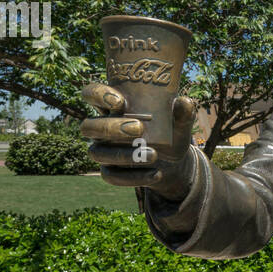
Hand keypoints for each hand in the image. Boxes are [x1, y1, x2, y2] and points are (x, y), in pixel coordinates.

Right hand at [79, 83, 196, 198]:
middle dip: (110, 128)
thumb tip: (184, 102)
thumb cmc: (170, 133)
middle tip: (139, 129)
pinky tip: (156, 174)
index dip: (97, 94)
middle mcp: (102, 129)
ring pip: (97, 153)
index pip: (91, 93)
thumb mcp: (179, 123)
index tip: (119, 101)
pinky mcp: (110, 171)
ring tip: (154, 154)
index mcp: (113, 108)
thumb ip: (183, 113)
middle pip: (88, 126)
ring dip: (123, 155)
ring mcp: (103, 151)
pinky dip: (134, 177)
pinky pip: (111, 177)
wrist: (174, 162)